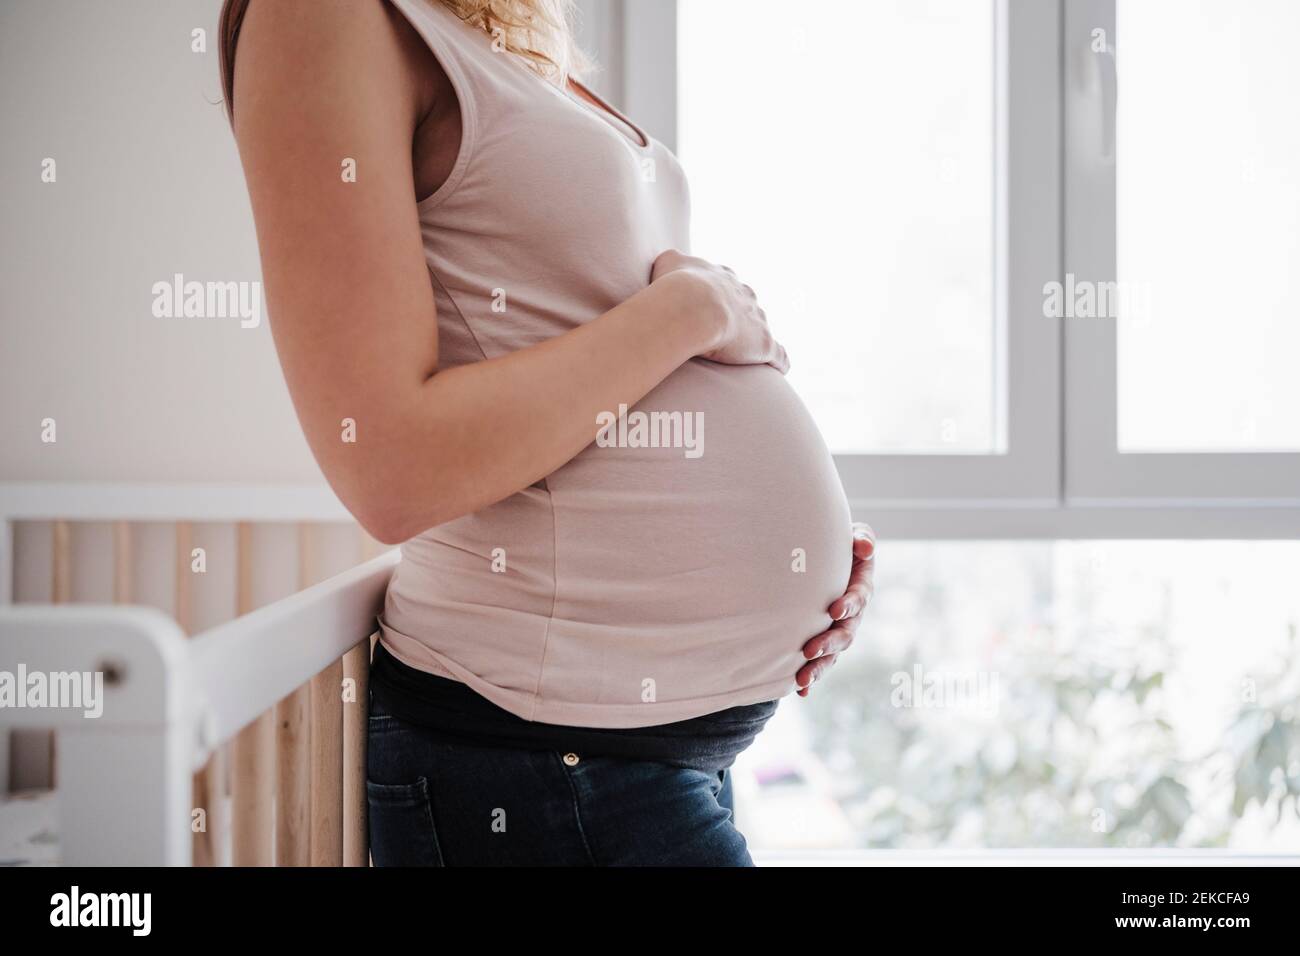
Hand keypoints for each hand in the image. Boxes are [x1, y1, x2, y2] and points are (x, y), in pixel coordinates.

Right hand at [650, 249, 789, 373]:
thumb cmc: (677, 287)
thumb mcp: (668, 263)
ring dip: (754, 337)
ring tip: (745, 353)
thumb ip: (671, 261)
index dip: (717, 295)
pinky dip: (779, 360)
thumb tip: (669, 262)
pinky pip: (778, 354)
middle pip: (746, 303)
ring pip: (761, 326)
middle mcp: (745, 295)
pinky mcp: (764, 343)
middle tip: (723, 330)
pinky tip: (778, 366)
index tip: (709, 306)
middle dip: (738, 314)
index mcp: (724, 278)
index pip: (725, 284)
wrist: (693, 308)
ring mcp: (757, 318)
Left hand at [796, 522, 874, 695]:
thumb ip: (861, 538)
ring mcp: (837, 631)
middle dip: (829, 643)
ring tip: (802, 677)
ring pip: (832, 653)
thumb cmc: (838, 545)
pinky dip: (811, 679)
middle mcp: (851, 614)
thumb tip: (864, 547)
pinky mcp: (822, 642)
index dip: (849, 604)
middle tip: (810, 649)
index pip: (859, 598)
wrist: (819, 558)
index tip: (833, 610)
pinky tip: (800, 691)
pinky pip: (818, 663)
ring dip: (819, 666)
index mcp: (860, 587)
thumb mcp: (852, 536)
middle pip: (845, 633)